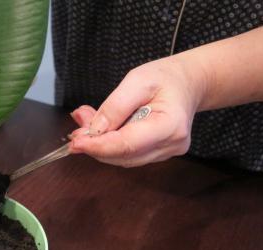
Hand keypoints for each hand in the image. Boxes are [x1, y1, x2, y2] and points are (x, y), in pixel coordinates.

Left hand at [69, 56, 207, 167]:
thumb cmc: (166, 78)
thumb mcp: (137, 80)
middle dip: (95, 146)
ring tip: (87, 124)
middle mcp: (171, 145)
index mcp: (170, 125)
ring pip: (122, 158)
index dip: (98, 146)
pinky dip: (110, 145)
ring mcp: (166, 153)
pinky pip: (127, 155)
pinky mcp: (157, 155)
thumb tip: (93, 131)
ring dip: (100, 146)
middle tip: (76, 132)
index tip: (75, 143)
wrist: (187, 84)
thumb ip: (115, 106)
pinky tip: (101, 130)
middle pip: (123, 155)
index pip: (127, 145)